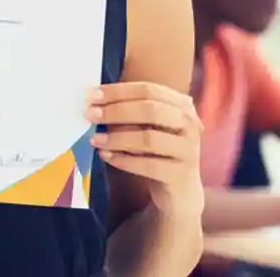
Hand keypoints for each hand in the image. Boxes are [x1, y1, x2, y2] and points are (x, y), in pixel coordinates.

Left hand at [87, 81, 203, 211]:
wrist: (180, 190)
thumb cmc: (158, 152)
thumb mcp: (148, 127)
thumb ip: (130, 113)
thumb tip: (95, 102)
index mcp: (181, 105)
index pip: (148, 90)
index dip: (118, 91)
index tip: (92, 95)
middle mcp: (189, 124)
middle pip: (150, 110)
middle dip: (116, 111)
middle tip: (90, 115)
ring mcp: (188, 150)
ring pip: (149, 139)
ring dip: (117, 138)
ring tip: (94, 140)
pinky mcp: (181, 174)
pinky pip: (148, 165)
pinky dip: (124, 160)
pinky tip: (106, 156)